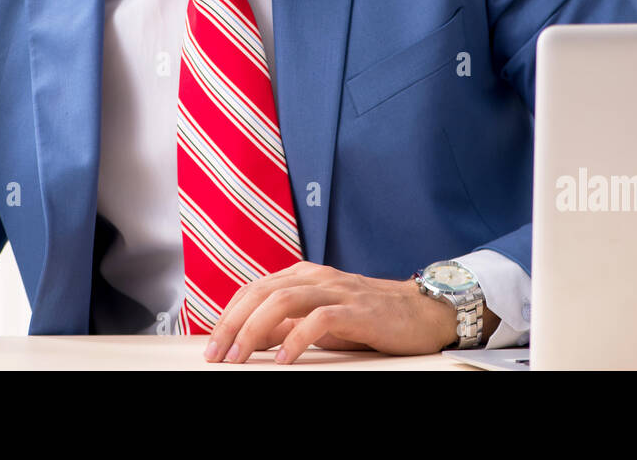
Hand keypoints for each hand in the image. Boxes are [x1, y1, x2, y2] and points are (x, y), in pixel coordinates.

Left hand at [203, 261, 464, 364]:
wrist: (424, 312)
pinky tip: (284, 360)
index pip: (254, 288)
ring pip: (284, 300)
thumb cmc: (372, 318)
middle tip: (215, 354)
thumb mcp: (323, 320)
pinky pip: (320, 319)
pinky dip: (297, 338)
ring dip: (254, 330)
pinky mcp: (358, 310)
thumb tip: (252, 338)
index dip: (229, 315)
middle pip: (262, 292)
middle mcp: (317, 277)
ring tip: (239, 357)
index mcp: (305, 276)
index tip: (212, 344)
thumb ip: (289, 324)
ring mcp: (338, 291)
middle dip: (232, 324)